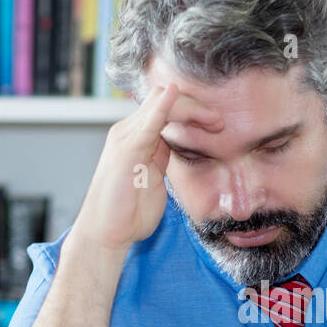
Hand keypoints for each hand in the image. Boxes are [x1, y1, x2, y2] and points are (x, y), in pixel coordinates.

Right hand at [70, 82, 223, 253]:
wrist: (106, 233)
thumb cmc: (129, 212)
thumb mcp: (153, 178)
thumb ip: (161, 159)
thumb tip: (178, 149)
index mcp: (137, 138)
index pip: (165, 108)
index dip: (192, 111)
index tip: (216, 126)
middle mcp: (129, 132)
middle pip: (164, 100)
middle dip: (195, 107)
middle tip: (219, 122)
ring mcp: (126, 139)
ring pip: (159, 105)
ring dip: (189, 109)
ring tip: (213, 120)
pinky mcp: (127, 150)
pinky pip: (147, 123)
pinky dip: (162, 107)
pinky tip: (174, 94)